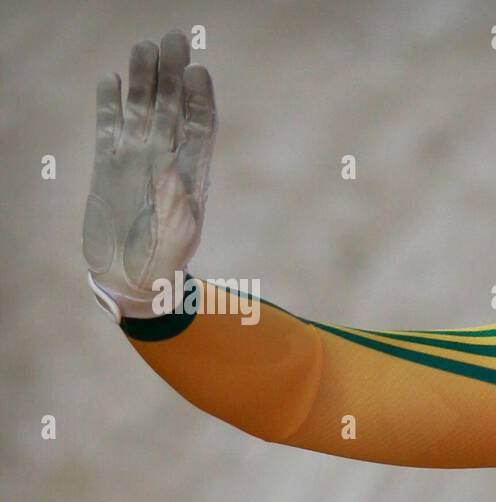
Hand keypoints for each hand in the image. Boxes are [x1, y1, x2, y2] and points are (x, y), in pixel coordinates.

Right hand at [82, 30, 215, 317]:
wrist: (134, 282)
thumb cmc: (163, 266)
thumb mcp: (177, 239)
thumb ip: (178, 208)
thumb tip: (175, 175)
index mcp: (191, 176)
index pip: (199, 127)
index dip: (199, 98)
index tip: (200, 71)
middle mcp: (164, 161)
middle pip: (171, 108)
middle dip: (173, 73)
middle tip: (174, 37)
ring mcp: (136, 160)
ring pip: (141, 110)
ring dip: (143, 79)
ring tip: (143, 46)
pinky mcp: (107, 167)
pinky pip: (109, 127)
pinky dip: (108, 104)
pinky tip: (109, 79)